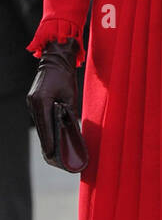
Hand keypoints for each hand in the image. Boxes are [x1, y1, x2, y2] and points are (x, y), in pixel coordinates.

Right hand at [26, 37, 87, 168]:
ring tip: (54, 153)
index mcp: (41, 101)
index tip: (52, 156)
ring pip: (40, 125)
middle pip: (41, 129)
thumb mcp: (70, 96)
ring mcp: (31, 102)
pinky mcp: (33, 101)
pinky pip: (39, 119)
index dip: (50, 142)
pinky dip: (45, 128)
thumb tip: (72, 132)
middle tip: (55, 160)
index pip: (46, 127)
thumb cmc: (65, 76)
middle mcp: (33, 103)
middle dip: (48, 144)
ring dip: (46, 137)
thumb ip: (69, 114)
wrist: (55, 59)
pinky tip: (51, 138)